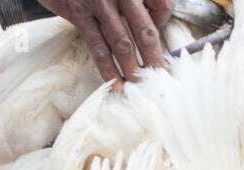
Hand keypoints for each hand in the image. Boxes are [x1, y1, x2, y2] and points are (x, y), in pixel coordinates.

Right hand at [39, 0, 175, 82]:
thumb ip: (137, 0)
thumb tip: (155, 25)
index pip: (162, 5)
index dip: (163, 21)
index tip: (157, 28)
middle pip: (145, 31)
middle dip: (154, 59)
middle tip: (159, 78)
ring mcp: (99, 4)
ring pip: (122, 43)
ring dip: (131, 70)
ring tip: (137, 87)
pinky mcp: (79, 14)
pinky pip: (98, 47)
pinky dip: (108, 70)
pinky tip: (115, 84)